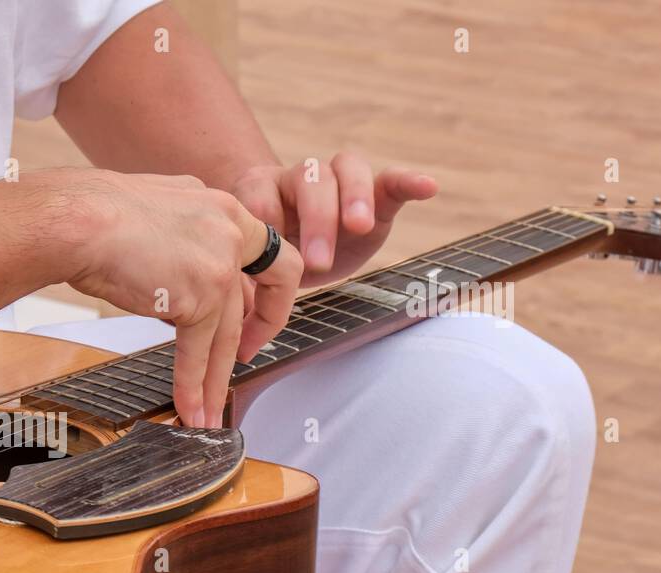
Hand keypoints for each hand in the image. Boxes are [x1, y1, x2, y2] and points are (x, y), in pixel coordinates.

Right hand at [62, 169, 302, 427]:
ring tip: (210, 410)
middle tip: (245, 359)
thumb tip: (175, 264)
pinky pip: (198, 351)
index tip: (253, 311)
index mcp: (220, 208)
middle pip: (249, 300)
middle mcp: (228, 232)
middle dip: (251, 337)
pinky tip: (190, 407)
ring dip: (216, 379)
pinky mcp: (199, 297)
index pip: (262, 250)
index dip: (265, 287)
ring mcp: (218, 265)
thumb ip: (181, 236)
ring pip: (225, 335)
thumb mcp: (157, 209)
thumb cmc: (94, 213)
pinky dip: (192, 384)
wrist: (78, 220)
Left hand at [230, 155, 437, 285]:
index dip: (265, 218)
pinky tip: (428, 187)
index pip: (261, 192)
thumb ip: (240, 283)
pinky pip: (391, 181)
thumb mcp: (246, 272)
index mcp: (259, 189)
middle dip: (315, 220)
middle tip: (317, 261)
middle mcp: (297, 177)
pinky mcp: (374, 196)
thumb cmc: (260, 262)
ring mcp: (337, 182)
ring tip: (358, 227)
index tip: (269, 252)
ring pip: (347, 170)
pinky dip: (409, 181)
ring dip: (353, 198)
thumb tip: (233, 314)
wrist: (287, 252)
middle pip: (310, 180)